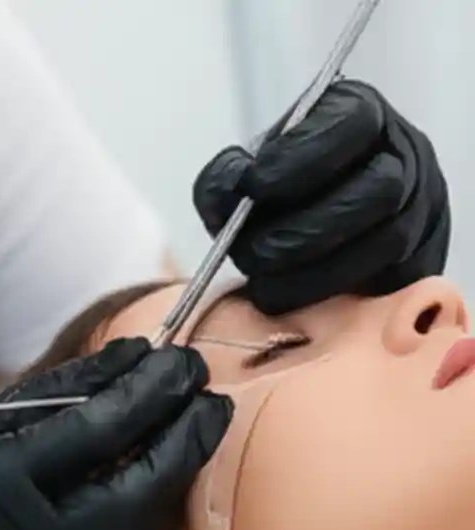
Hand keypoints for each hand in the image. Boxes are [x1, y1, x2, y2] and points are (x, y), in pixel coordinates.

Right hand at [0, 338, 231, 529]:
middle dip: (182, 446)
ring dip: (167, 500)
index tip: (183, 366)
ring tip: (179, 453)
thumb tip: (133, 357)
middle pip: (128, 499)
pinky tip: (145, 513)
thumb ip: (55, 393)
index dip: (149, 395)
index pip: (93, 433)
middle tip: (210, 405)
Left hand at [195, 80, 449, 314]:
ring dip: (316, 271)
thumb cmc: (276, 188)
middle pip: (377, 191)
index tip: (253, 186)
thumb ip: (225, 178)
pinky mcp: (423, 259)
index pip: (353, 123)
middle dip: (304, 229)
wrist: (305, 224)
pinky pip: (393, 283)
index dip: (301, 157)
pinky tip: (289, 296)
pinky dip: (334, 293)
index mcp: (361, 114)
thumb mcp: (245, 167)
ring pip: (386, 242)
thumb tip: (230, 198)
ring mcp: (423, 208)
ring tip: (263, 283)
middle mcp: (404, 156)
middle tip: (250, 253)